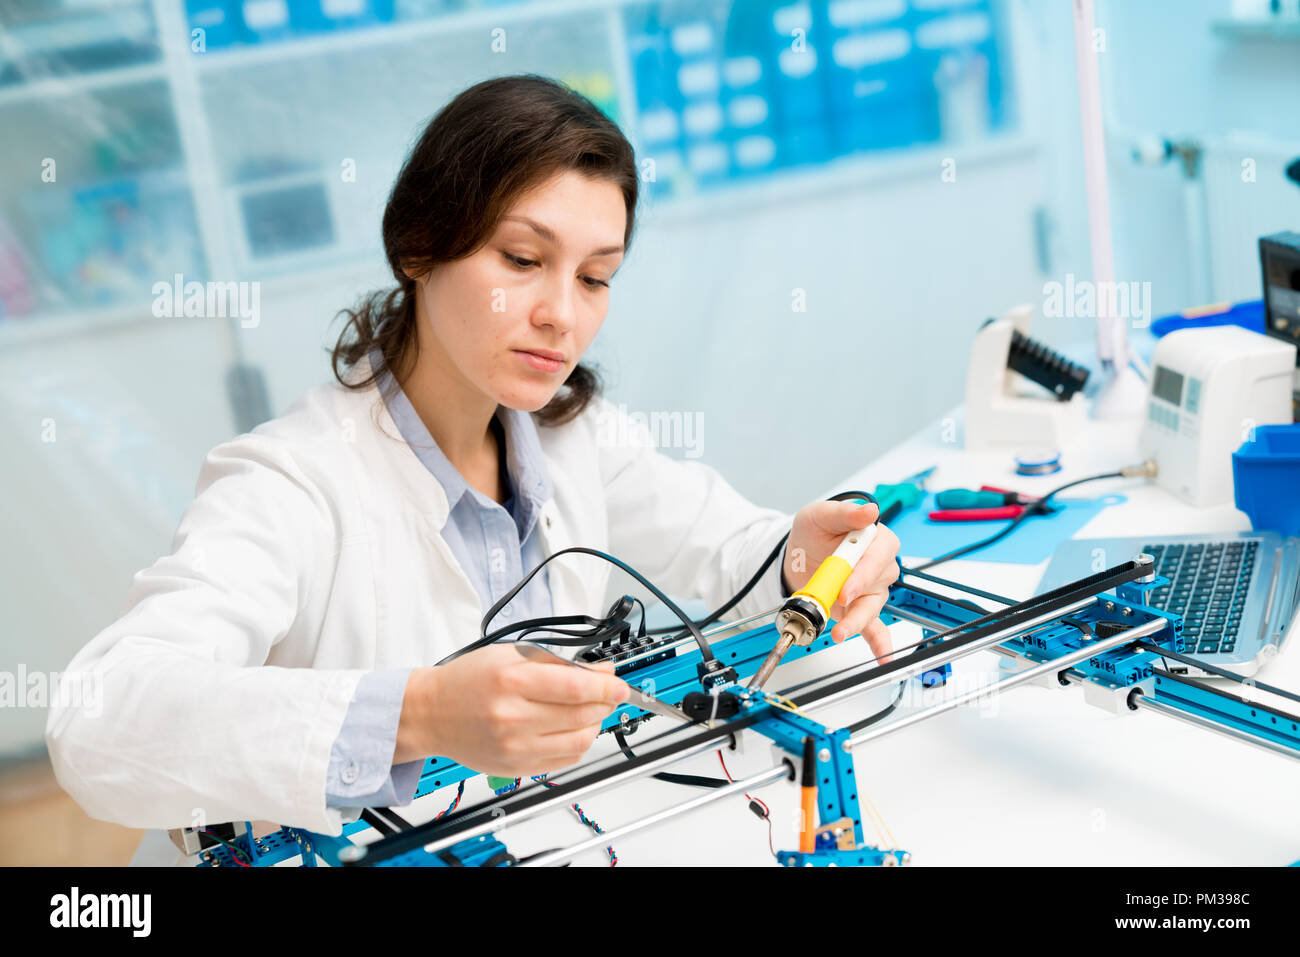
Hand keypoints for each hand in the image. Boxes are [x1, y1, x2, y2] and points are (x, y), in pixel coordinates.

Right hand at [395, 644, 627, 774]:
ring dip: (596, 724)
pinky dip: (579, 744)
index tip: (620, 683)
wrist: (431, 713)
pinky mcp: (516, 768)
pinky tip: (575, 729)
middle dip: (605, 703)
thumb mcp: (510, 655)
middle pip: (581, 715)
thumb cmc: (468, 681)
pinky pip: (563, 761)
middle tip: (610, 692)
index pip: (576, 688)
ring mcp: (515, 748)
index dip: (606, 686)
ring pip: (578, 742)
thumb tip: (599, 670)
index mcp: (512, 683)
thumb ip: (557, 662)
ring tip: (592, 710)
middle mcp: (513, 718)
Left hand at [782, 500, 900, 660]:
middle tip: (839, 601)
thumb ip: (844, 512)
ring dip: (857, 621)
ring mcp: (869, 590)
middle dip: (858, 595)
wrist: (799, 553)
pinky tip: (883, 658)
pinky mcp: (858, 608)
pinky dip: (879, 644)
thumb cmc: (815, 531)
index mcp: (875, 539)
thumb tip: (869, 510)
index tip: (847, 584)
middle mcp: (878, 566)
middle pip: (878, 582)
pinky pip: (875, 628)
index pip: (879, 555)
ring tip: (840, 631)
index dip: (864, 571)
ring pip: (871, 607)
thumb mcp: (821, 514)